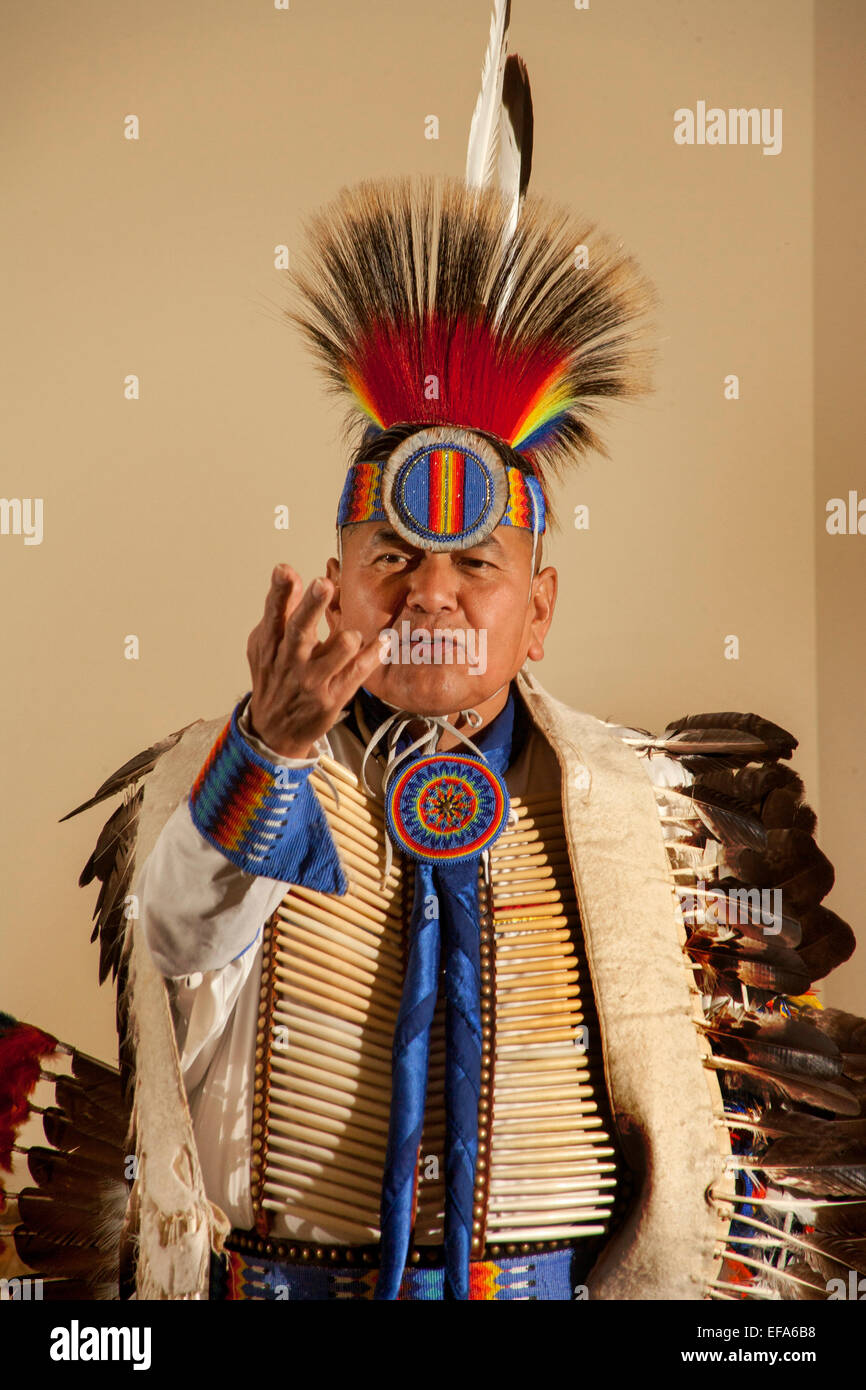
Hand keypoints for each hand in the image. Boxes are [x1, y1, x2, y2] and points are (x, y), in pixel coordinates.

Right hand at [246, 564, 381, 758]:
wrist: (274, 730)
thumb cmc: (275, 678)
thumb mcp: (268, 644)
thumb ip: (281, 609)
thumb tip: (288, 571)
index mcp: (272, 644)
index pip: (274, 613)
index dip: (280, 592)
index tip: (286, 571)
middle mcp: (290, 660)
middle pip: (300, 629)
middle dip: (312, 606)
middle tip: (323, 584)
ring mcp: (312, 680)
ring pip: (336, 653)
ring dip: (348, 639)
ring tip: (352, 635)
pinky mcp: (331, 697)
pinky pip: (357, 672)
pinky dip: (372, 655)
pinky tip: (383, 641)